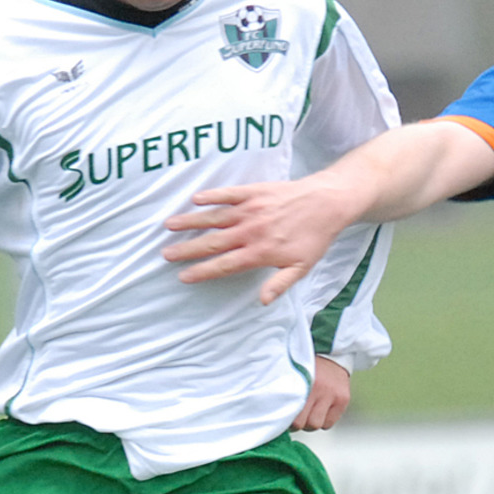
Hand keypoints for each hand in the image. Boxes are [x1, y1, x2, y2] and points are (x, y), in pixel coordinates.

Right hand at [165, 178, 354, 304]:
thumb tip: (262, 301)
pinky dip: (212, 196)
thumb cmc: (315, 238)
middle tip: (165, 254)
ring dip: (191, 222)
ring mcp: (251, 210)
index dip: (202, 271)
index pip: (224, 264)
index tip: (183, 276)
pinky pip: (229, 194)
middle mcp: (251, 231)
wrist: (327, 203)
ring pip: (215, 217)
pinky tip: (195, 199)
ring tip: (168, 225)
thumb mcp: (302, 268)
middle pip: (212, 242)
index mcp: (260, 252)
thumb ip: (279, 284)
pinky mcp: (254, 192)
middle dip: (187, 249)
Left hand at [292, 356, 351, 431]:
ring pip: (317, 425)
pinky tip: (320, 410)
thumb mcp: (292, 375)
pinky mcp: (343, 399)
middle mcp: (319, 389)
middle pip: (305, 424)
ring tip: (309, 411)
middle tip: (298, 413)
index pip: (293, 418)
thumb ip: (285, 393)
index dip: (288, 421)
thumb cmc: (305, 366)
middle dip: (300, 422)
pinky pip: (329, 423)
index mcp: (302, 382)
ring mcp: (332, 395)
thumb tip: (277, 417)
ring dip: (311, 422)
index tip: (285, 417)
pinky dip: (323, 420)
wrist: (329, 352)